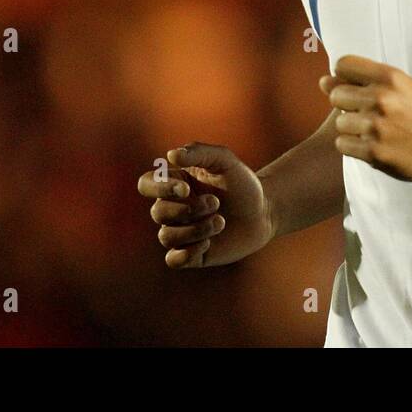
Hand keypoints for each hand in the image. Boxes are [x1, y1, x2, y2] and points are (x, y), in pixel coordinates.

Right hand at [137, 142, 271, 268]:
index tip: (186, 189)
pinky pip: (173, 260)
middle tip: (216, 202)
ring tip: (220, 221)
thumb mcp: (225, 160)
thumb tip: (170, 155)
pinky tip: (208, 243)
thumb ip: (199, 152)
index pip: (146, 184)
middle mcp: (173, 208)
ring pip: (167, 236)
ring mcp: (181, 232)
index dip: (160, 188)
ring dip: (195, 229)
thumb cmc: (242, 183)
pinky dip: (187, 253)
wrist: (264, 211)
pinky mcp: (192, 254)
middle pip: (158, 212)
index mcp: (174, 184)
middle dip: (188, 209)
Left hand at [321, 55, 411, 182]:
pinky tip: (371, 144)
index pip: (342, 64)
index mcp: (390, 77)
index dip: (344, 76)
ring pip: (339, 122)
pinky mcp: (374, 152)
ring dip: (352, 128)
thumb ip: (365, 80)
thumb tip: (323, 81)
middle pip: (336, 94)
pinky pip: (342, 144)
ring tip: (374, 131)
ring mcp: (376, 126)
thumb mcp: (404, 86)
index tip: (355, 88)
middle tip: (368, 114)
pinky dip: (353, 146)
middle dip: (347, 105)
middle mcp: (381, 98)